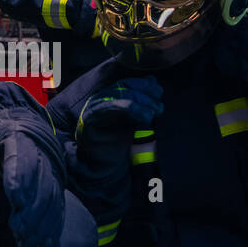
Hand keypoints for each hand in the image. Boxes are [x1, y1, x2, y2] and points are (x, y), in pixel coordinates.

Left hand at [0, 81, 66, 246]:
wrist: (25, 136)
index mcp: (21, 142)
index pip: (21, 160)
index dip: (19, 177)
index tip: (14, 196)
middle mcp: (41, 160)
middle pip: (40, 185)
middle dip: (32, 209)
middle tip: (20, 229)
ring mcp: (51, 177)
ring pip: (51, 201)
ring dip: (41, 223)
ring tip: (28, 242)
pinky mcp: (56, 192)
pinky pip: (57, 211)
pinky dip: (50, 229)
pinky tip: (40, 245)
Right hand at [72, 77, 162, 196]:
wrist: (103, 165)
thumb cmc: (117, 142)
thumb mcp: (135, 119)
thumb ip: (142, 102)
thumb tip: (153, 81)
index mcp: (109, 96)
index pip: (128, 83)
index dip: (144, 85)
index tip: (159, 92)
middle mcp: (99, 99)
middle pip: (124, 88)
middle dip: (145, 96)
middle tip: (158, 107)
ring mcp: (92, 108)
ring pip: (117, 97)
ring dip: (138, 103)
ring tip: (152, 114)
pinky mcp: (89, 120)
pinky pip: (107, 109)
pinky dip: (126, 108)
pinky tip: (142, 115)